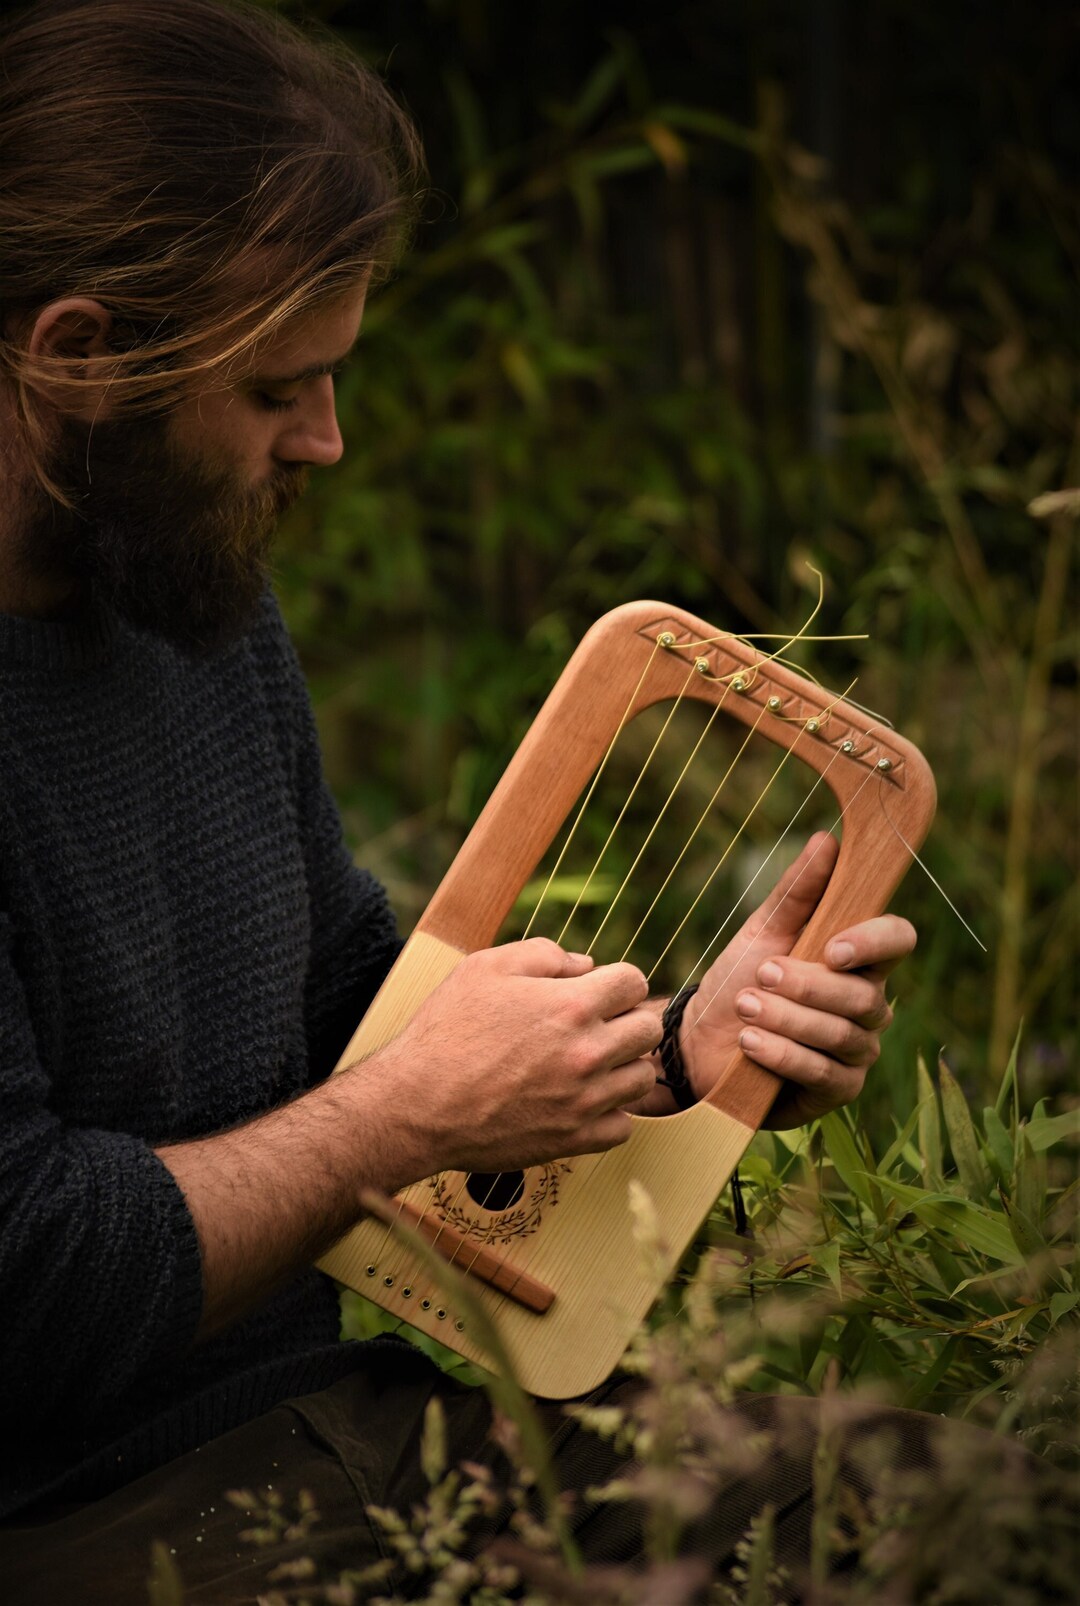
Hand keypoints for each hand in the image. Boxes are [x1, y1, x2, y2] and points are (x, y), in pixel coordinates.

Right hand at [374, 938, 660, 1176]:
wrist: (416, 1105)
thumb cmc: (446, 1031)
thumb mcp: (485, 968)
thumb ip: (543, 955)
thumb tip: (586, 965)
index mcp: (571, 1005)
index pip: (634, 982)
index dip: (616, 982)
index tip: (597, 993)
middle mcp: (587, 1052)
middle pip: (647, 1029)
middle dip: (626, 1020)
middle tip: (595, 1027)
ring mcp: (584, 1100)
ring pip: (641, 1078)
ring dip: (621, 1067)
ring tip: (588, 1065)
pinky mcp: (573, 1139)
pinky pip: (622, 1127)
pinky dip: (609, 1114)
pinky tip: (581, 1101)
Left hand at [680, 832, 914, 1127]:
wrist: (699, 1041)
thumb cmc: (739, 980)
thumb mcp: (762, 931)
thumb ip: (796, 892)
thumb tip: (827, 840)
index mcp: (858, 959)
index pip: (897, 941)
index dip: (874, 943)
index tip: (832, 947)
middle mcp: (868, 1006)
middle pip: (864, 996)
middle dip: (807, 986)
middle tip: (761, 975)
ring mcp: (855, 1051)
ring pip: (841, 1035)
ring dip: (787, 1019)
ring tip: (746, 1008)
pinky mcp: (837, 1090)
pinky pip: (823, 1073)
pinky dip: (783, 1054)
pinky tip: (751, 1043)